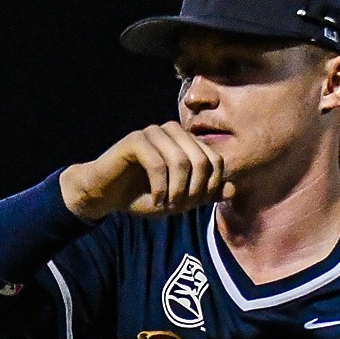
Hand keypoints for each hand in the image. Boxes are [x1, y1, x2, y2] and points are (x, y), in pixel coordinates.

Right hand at [59, 123, 224, 221]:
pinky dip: (160, 187)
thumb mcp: (179, 200)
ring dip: (177, 190)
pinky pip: (158, 163)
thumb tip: (233, 189)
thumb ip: (206, 194)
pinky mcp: (135, 140)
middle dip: (194, 190)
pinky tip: (155, 200)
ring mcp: (154, 132)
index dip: (209, 187)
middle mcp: (173, 132)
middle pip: (202, 160)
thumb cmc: (143, 195)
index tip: (192, 204)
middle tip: (180, 206)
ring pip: (182, 161)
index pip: (216, 161)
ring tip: (167, 204)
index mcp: (187, 142)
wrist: (106, 195)